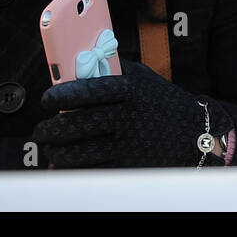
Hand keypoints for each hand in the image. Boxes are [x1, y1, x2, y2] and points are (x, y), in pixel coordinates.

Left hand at [33, 59, 233, 167]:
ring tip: (51, 148)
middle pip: (77, 124)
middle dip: (50, 129)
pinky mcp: (129, 167)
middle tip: (41, 130)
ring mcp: (129, 145)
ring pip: (78, 152)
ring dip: (56, 152)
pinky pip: (90, 170)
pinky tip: (65, 164)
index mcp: (131, 91)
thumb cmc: (161, 102)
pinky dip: (72, 168)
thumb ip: (114, 71)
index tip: (46, 99)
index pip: (88, 90)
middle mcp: (129, 117)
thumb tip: (76, 67)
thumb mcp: (144, 80)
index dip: (61, 95)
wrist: (196, 134)